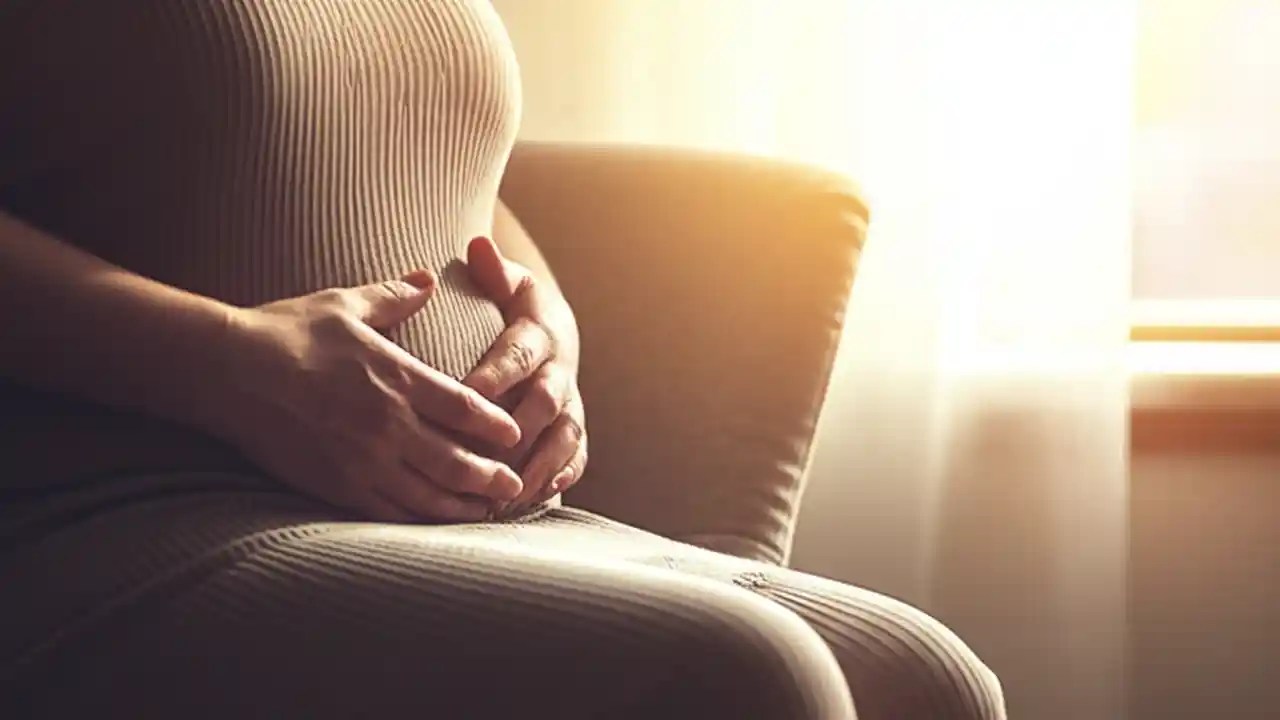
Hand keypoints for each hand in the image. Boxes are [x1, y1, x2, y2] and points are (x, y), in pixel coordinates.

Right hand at [214, 270, 524, 522]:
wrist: (226, 370)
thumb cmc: (287, 331)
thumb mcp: (346, 304)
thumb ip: (394, 296)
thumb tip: (427, 279)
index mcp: (397, 378)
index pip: (466, 408)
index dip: (497, 426)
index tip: (515, 435)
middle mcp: (386, 424)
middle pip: (457, 461)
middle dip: (492, 477)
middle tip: (515, 486)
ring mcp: (361, 460)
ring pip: (427, 495)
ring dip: (463, 506)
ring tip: (486, 512)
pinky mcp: (335, 485)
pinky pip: (388, 512)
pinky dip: (418, 521)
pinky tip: (434, 523)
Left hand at [463, 236, 587, 515]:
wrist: (549, 331)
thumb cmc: (512, 308)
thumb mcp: (506, 283)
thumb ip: (493, 272)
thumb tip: (478, 245)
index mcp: (540, 334)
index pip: (519, 354)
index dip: (496, 375)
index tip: (466, 395)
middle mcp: (561, 371)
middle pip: (547, 402)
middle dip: (519, 430)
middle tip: (485, 455)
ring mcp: (571, 402)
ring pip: (564, 435)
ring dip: (539, 463)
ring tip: (509, 490)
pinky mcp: (574, 428)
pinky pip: (576, 455)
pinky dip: (560, 475)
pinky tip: (534, 496)